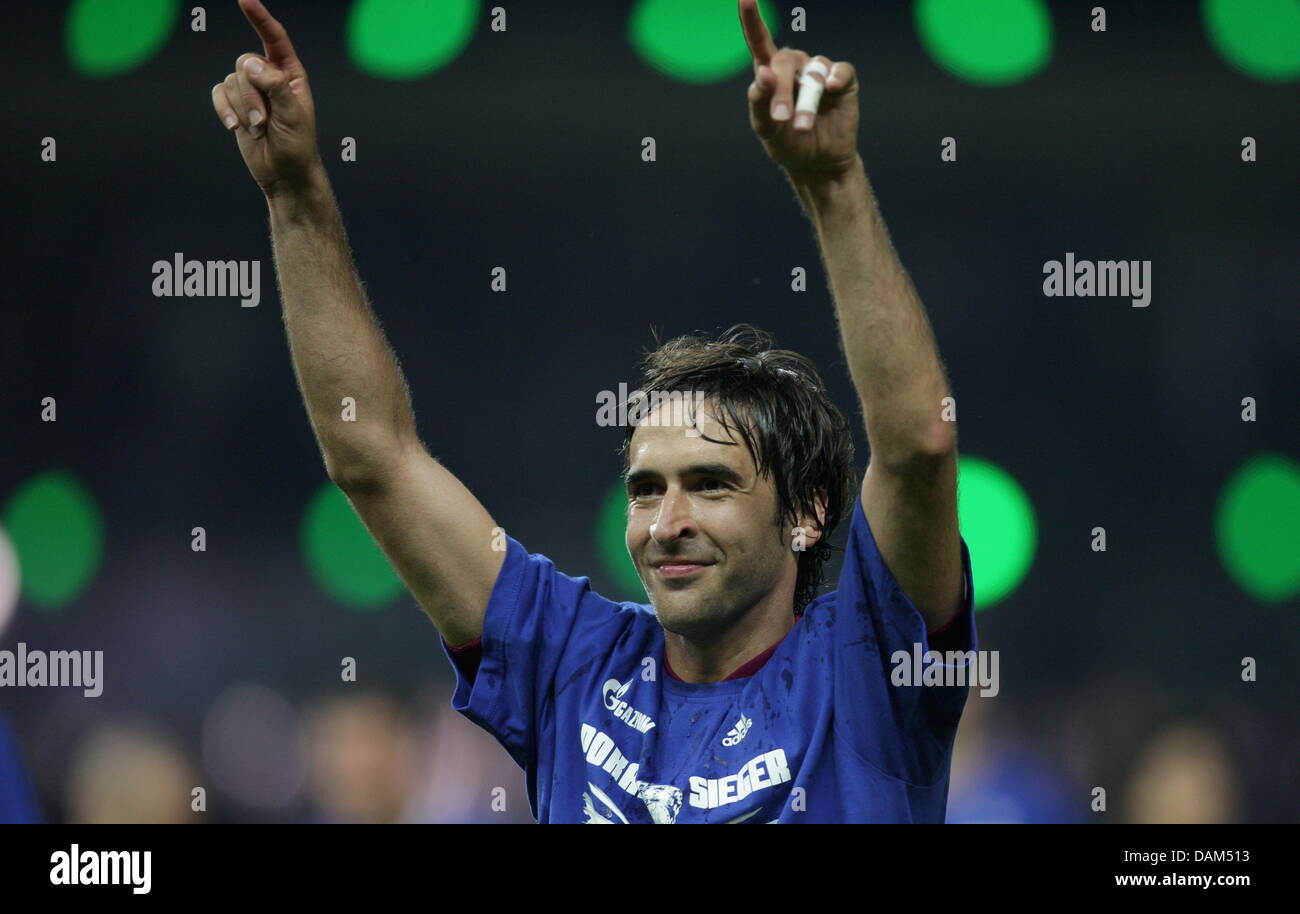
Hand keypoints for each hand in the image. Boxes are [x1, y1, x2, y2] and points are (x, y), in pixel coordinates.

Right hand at [210, 0, 320, 195]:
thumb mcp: (293, 115)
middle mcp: (269, 75)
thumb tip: (252, 64)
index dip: (259, 17)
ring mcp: (250, 90)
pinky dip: (225, 110)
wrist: (283, 173)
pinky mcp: (234, 104)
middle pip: (245, 63)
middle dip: (251, 94)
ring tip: (258, 130)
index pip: (274, 37)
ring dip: (242, 108)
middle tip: (264, 122)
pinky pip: (218, 93)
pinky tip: (236, 128)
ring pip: (231, 80)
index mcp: (290, 73)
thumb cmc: (297, 145)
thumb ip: (275, 86)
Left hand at [739, 0, 859, 181]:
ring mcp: (819, 71)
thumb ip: (760, 102)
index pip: (759, 41)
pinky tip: (830, 88)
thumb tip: (763, 72)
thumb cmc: (787, 144)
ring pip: (813, 72)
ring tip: (802, 127)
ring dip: (807, 102)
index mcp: (770, 73)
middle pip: (785, 61)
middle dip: (781, 90)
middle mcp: (795, 66)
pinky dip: (835, 78)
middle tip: (781, 118)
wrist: (817, 164)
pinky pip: (840, 71)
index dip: (752, 20)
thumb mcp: (766, 129)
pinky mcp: (843, 81)